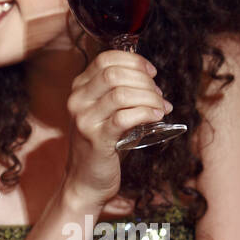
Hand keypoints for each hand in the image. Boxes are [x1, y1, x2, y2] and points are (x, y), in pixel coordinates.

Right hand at [65, 51, 172, 201]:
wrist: (86, 180)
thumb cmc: (102, 144)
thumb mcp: (105, 113)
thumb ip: (120, 93)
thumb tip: (152, 80)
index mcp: (79, 89)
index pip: (106, 59)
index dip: (133, 61)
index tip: (151, 73)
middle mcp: (77, 101)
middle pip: (114, 74)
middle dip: (144, 81)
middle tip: (159, 95)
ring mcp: (84, 120)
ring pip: (121, 94)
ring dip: (149, 98)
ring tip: (161, 108)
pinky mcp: (96, 139)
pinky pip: (124, 118)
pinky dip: (146, 113)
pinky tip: (157, 117)